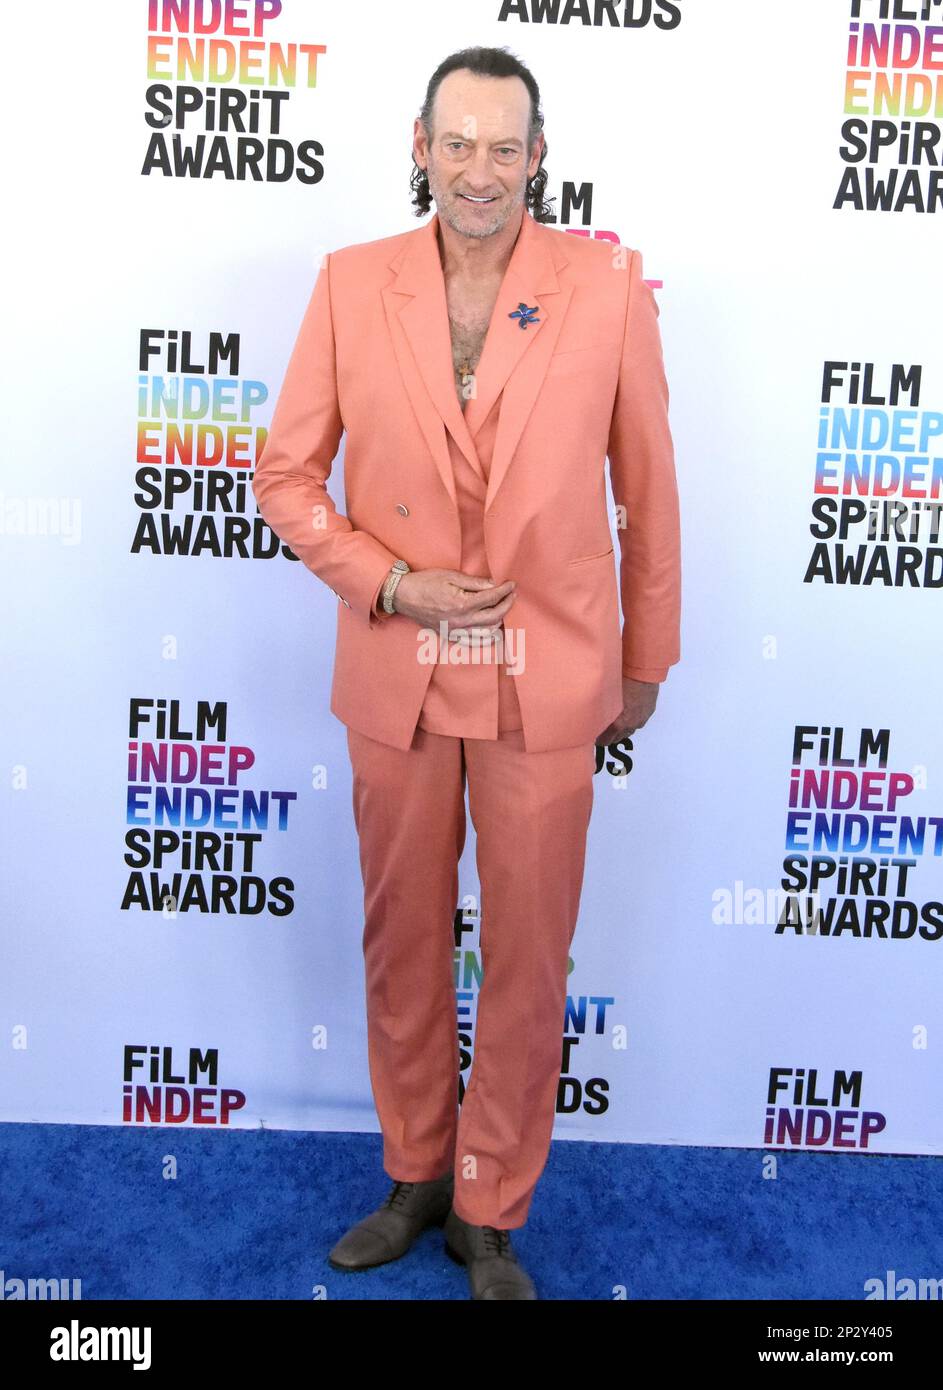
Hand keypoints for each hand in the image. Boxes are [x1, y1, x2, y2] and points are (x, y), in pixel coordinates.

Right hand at [392, 568, 516, 635]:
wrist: (404, 596)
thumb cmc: (425, 582)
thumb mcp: (450, 576)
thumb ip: (474, 582)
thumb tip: (493, 584)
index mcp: (462, 604)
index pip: (492, 598)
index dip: (505, 590)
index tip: (512, 584)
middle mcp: (461, 621)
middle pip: (494, 616)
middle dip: (507, 604)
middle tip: (512, 595)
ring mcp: (455, 631)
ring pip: (487, 632)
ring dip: (499, 620)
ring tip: (503, 608)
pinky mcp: (450, 635)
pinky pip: (473, 640)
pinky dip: (486, 636)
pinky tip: (491, 629)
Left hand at [595, 677, 659, 745]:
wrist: (642, 671)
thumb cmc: (622, 680)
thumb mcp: (604, 697)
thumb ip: (599, 711)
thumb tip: (590, 717)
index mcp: (618, 723)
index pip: (604, 741)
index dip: (597, 739)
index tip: (592, 735)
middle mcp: (630, 724)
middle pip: (616, 739)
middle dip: (608, 735)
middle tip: (601, 729)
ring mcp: (641, 719)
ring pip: (628, 731)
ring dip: (621, 729)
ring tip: (614, 720)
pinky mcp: (648, 713)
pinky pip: (638, 722)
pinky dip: (631, 720)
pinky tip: (627, 712)